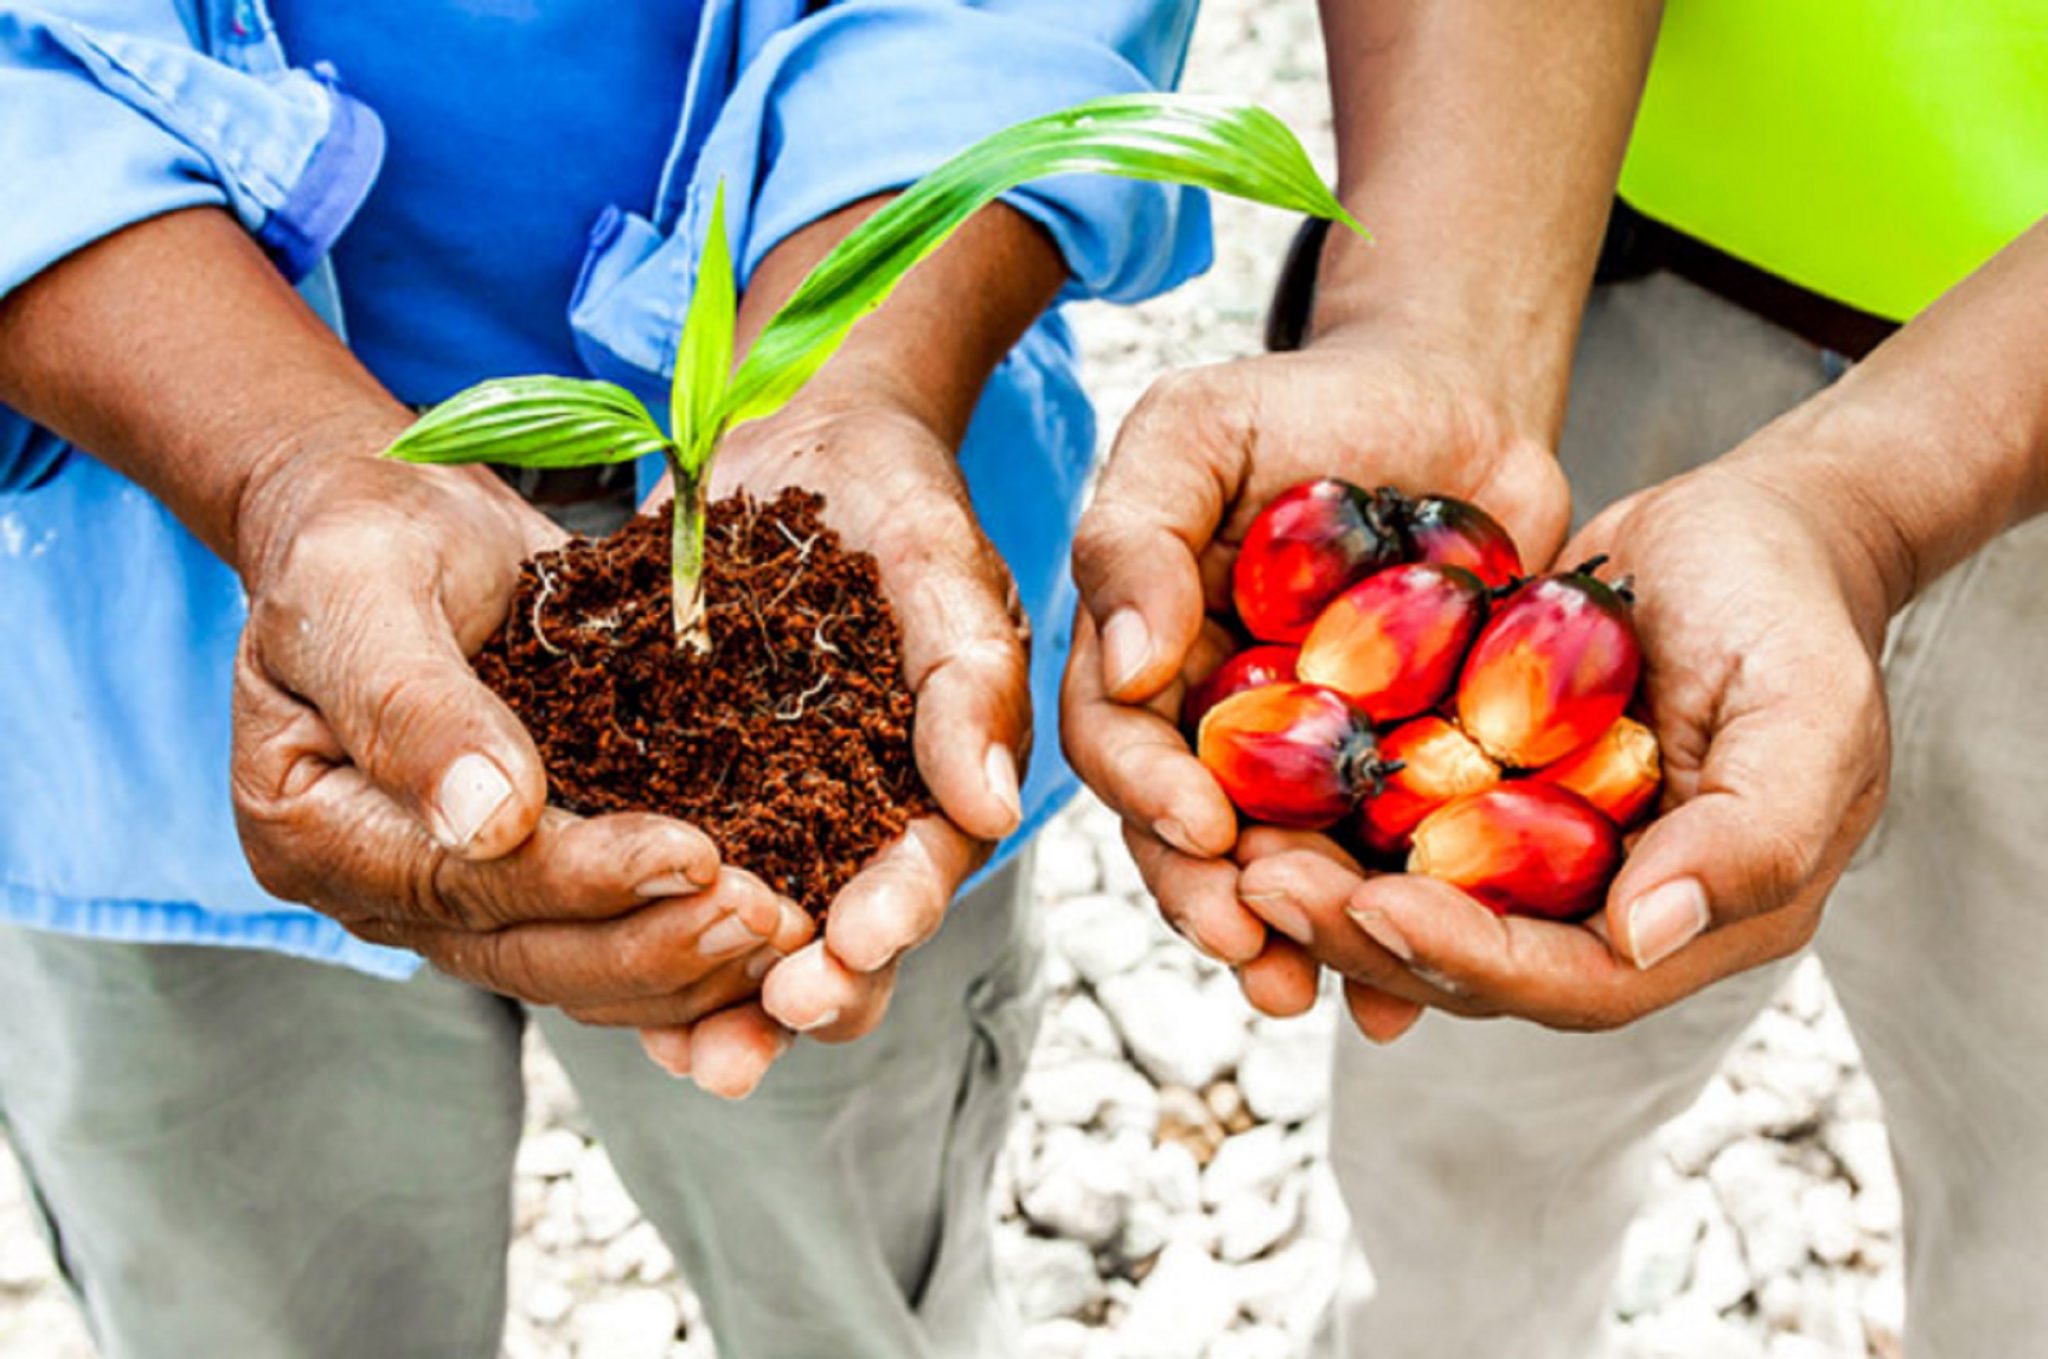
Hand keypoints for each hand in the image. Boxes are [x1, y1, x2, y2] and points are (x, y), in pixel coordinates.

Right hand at [230, 421, 812, 1052]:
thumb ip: (410, 701)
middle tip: (770, 916)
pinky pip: (606, 937)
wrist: (396, 519)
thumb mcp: (360, 587)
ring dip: (685, 962)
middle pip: (524, 952)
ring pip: (574, 969)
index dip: (581, 880)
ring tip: (790, 932)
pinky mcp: (525, 880)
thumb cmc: (361, 537)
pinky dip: (686, 939)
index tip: (695, 854)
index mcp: (309, 830)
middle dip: (653, 943)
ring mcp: (453, 897)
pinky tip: (772, 931)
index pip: (459, 884)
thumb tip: (490, 822)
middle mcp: (378, 889)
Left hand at [635, 397, 1030, 1092]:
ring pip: (751, 934)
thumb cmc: (893, 493)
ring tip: (691, 1053)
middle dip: (811, 993)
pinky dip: (640, 930)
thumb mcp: (940, 564)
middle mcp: (858, 817)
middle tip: (770, 1023)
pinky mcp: (686, 788)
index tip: (853, 947)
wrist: (797, 435)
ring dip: (722, 999)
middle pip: (844, 937)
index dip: (894, 915)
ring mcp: (772, 812)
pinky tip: (598, 972)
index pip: (923, 867)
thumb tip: (990, 807)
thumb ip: (968, 675)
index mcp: (938, 779)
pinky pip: (664, 880)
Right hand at [1063, 335, 1570, 1012]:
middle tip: (1258, 955)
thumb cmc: (1310, 405)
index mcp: (1145, 658)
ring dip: (1302, 941)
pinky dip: (1406, 929)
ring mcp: (1310, 762)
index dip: (1147, 794)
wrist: (1457, 406)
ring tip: (1324, 994)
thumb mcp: (1199, 432)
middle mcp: (1213, 726)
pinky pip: (1397, 866)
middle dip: (1218, 901)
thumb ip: (1135, 533)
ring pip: (1289, 870)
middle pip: (1192, 835)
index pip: (1116, 741)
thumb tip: (1122, 663)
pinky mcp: (1404, 779)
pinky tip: (1417, 998)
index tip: (1202, 826)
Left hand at [1234, 454, 1893, 1033]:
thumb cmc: (1790, 613)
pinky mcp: (1485, 793)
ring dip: (1325, 887)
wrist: (1750, 530)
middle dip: (1361, 932)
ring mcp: (1539, 856)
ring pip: (1416, 903)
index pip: (1573, 981)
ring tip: (1234, 847)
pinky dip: (1329, 818)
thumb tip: (1645, 935)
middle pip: (1472, 962)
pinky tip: (1251, 789)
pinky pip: (1396, 825)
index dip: (1470, 956)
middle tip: (1259, 884)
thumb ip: (1752, 836)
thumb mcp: (1810, 712)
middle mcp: (1605, 909)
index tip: (1375, 909)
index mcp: (1693, 919)